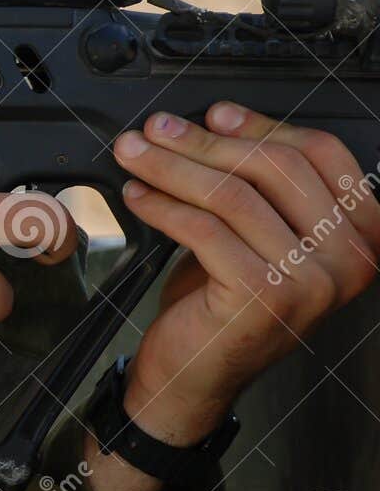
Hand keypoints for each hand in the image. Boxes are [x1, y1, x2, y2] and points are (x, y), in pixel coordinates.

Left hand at [84, 102, 379, 490]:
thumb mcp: (254, 233)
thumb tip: (215, 121)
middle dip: (204, 141)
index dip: (264, 127)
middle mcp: (350, 260)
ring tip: (134, 155)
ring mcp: (312, 280)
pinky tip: (137, 196)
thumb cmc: (223, 301)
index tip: (214, 115)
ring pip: (234, 194)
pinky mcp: (264, 295)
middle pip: (275, 168)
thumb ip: (255, 184)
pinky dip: (162, 205)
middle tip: (155, 130)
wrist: (194, 376)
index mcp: (363, 236)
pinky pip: (204, 228)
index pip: (323, 156)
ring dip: (172, 166)